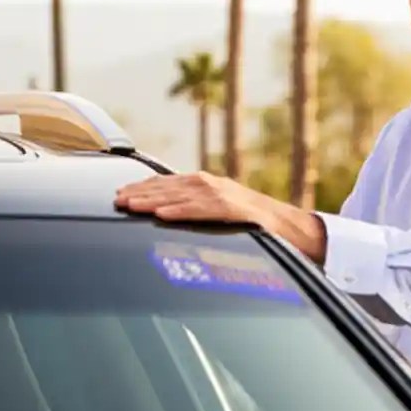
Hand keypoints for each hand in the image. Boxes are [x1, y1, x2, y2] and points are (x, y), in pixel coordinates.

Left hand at [115, 172, 274, 228]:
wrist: (293, 228)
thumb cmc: (258, 225)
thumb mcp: (225, 213)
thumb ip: (201, 210)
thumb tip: (172, 215)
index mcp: (210, 185)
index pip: (170, 182)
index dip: (145, 187)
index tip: (122, 193)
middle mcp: (214, 185)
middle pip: (170, 186)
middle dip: (141, 193)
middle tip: (117, 200)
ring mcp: (224, 196)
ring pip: (181, 196)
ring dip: (153, 200)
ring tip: (130, 205)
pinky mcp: (234, 210)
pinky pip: (202, 210)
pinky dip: (180, 211)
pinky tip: (161, 215)